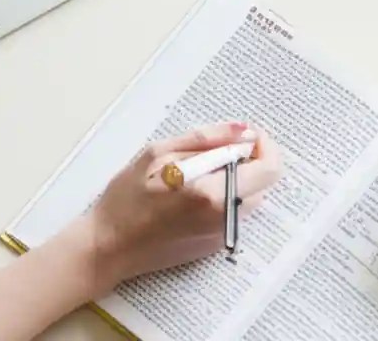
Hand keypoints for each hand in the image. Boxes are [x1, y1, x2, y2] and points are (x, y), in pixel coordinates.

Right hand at [82, 122, 282, 292]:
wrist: (109, 247)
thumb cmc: (126, 200)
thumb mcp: (157, 154)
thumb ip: (204, 139)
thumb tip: (243, 130)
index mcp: (212, 194)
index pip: (268, 168)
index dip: (264, 145)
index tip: (245, 135)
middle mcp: (224, 218)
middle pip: (264, 183)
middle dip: (250, 160)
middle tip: (218, 148)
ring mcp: (221, 234)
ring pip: (251, 197)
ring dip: (238, 178)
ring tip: (200, 170)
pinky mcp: (214, 245)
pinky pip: (235, 212)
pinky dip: (225, 196)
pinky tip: (192, 193)